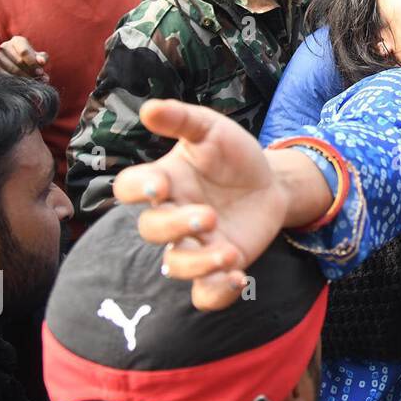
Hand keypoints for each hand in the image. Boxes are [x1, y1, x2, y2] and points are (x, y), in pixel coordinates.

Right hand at [0, 35, 48, 81]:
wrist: (17, 61)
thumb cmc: (30, 58)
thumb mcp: (38, 56)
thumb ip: (42, 58)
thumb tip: (41, 62)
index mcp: (17, 40)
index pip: (24, 52)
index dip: (33, 63)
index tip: (40, 72)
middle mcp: (5, 46)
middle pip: (18, 61)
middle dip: (30, 72)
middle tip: (37, 78)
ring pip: (12, 69)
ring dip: (24, 77)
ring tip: (32, 81)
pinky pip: (5, 75)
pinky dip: (15, 81)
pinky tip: (23, 83)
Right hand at [113, 99, 292, 310]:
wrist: (270, 182)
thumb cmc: (232, 154)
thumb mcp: (211, 130)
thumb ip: (182, 120)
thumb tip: (149, 108)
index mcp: (163, 182)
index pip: (130, 188)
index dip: (138, 190)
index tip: (159, 186)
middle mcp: (171, 216)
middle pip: (152, 230)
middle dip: (176, 226)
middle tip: (208, 217)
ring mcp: (193, 245)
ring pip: (176, 266)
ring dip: (199, 264)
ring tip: (229, 253)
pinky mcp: (217, 267)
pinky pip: (205, 293)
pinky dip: (218, 292)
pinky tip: (239, 278)